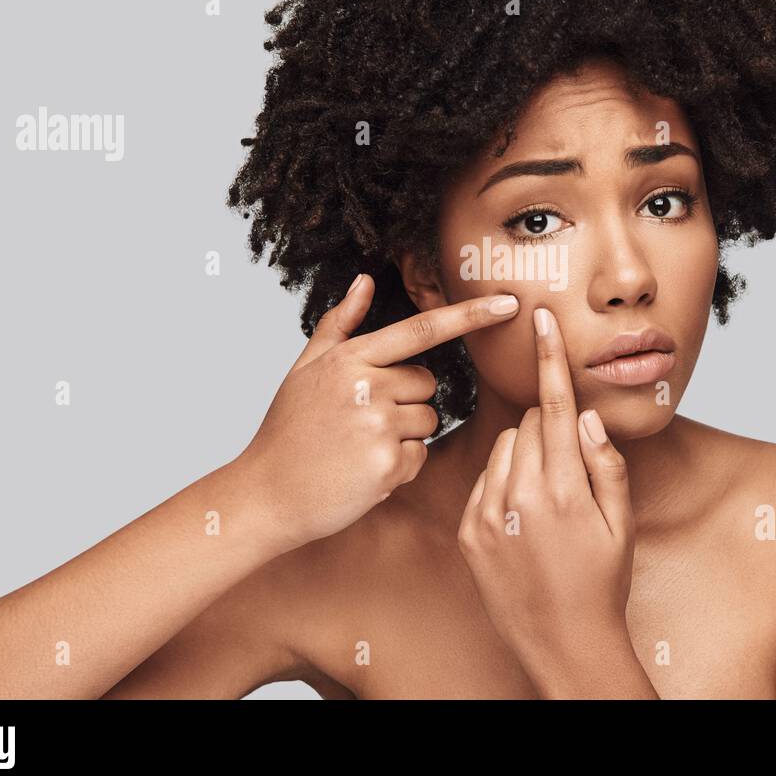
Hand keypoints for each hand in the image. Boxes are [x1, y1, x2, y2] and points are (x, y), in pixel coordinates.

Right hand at [238, 275, 519, 552]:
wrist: (266, 495)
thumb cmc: (288, 430)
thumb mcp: (305, 369)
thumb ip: (340, 324)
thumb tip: (364, 280)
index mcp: (350, 358)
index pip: (423, 329)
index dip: (470, 316)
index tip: (509, 303)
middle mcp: (366, 387)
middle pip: (427, 385)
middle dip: (406, 403)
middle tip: (360, 424)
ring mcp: (377, 426)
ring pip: (428, 423)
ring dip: (403, 438)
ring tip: (358, 448)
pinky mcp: (386, 465)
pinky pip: (419, 458)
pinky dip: (398, 469)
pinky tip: (362, 472)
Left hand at [457, 306, 638, 680]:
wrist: (563, 644)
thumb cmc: (602, 583)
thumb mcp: (622, 524)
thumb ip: (606, 464)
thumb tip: (586, 416)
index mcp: (564, 489)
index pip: (555, 405)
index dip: (550, 358)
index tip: (541, 318)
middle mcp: (521, 496)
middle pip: (529, 423)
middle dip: (550, 428)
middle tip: (569, 468)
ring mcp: (489, 514)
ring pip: (504, 447)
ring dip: (525, 455)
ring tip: (547, 498)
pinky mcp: (469, 531)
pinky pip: (483, 479)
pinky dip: (503, 483)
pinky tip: (523, 517)